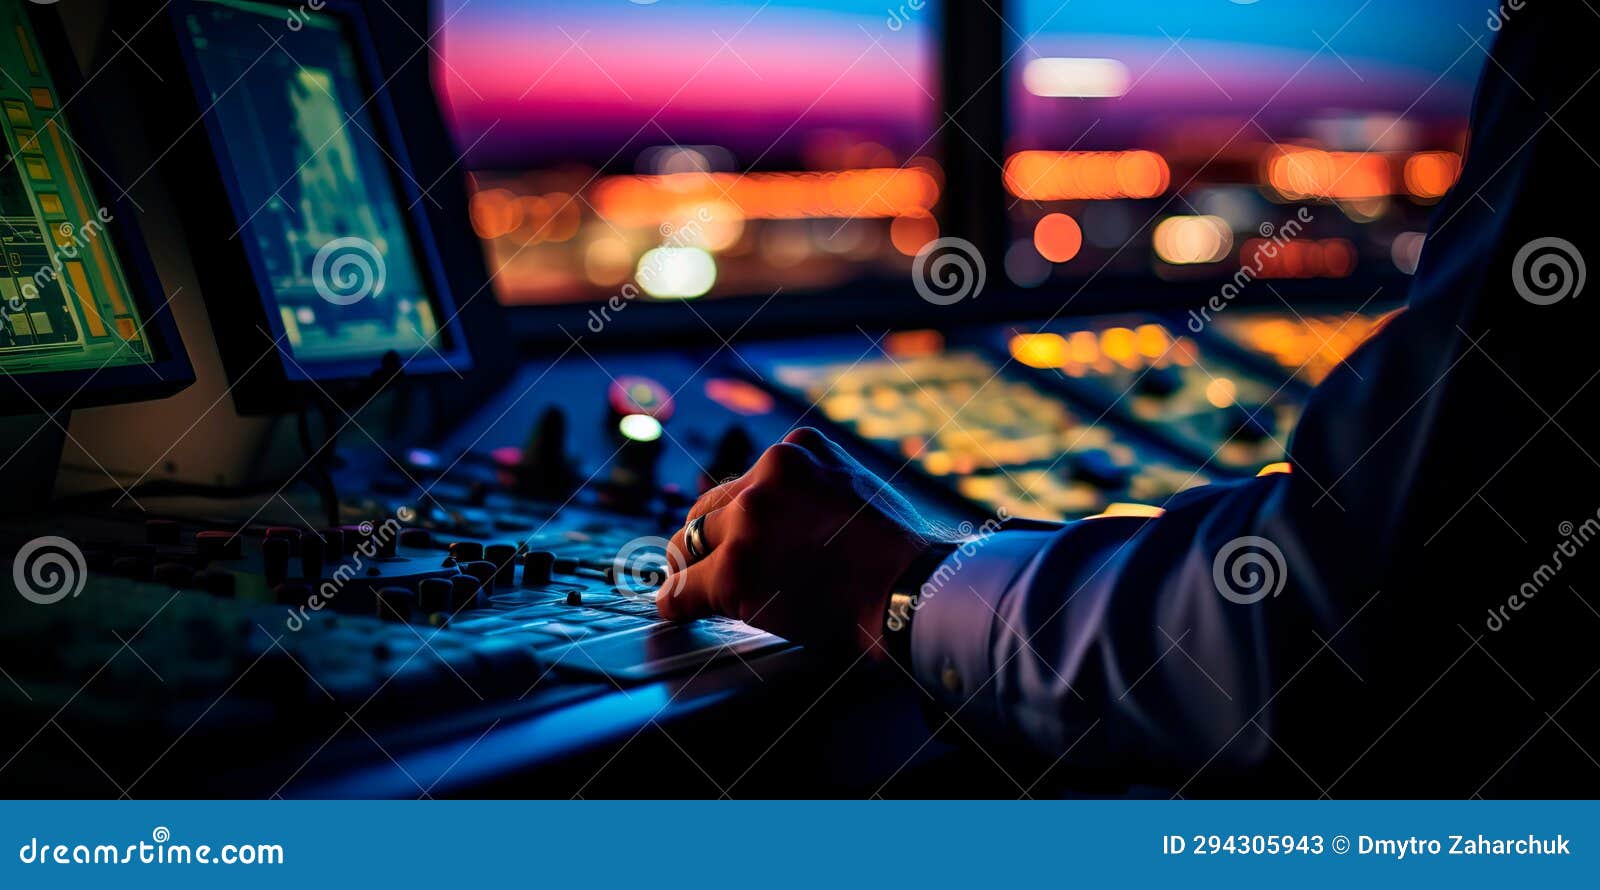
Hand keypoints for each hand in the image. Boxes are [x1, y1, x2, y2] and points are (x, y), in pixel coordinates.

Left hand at [660, 427, 946, 655]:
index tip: (741, 538)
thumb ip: (812, 485)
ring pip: (688, 544)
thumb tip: (784, 514)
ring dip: (694, 569)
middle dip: (711, 539)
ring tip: (698, 589)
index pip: (744, 482)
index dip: (739, 517)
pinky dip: (676, 601)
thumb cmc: (897, 551)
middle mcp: (767, 476)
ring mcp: (748, 523)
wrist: (909, 590)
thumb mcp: (854, 483)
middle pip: (708, 508)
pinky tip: (677, 608)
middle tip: (712, 565)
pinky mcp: (734, 571)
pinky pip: (682, 588)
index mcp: (797, 449)